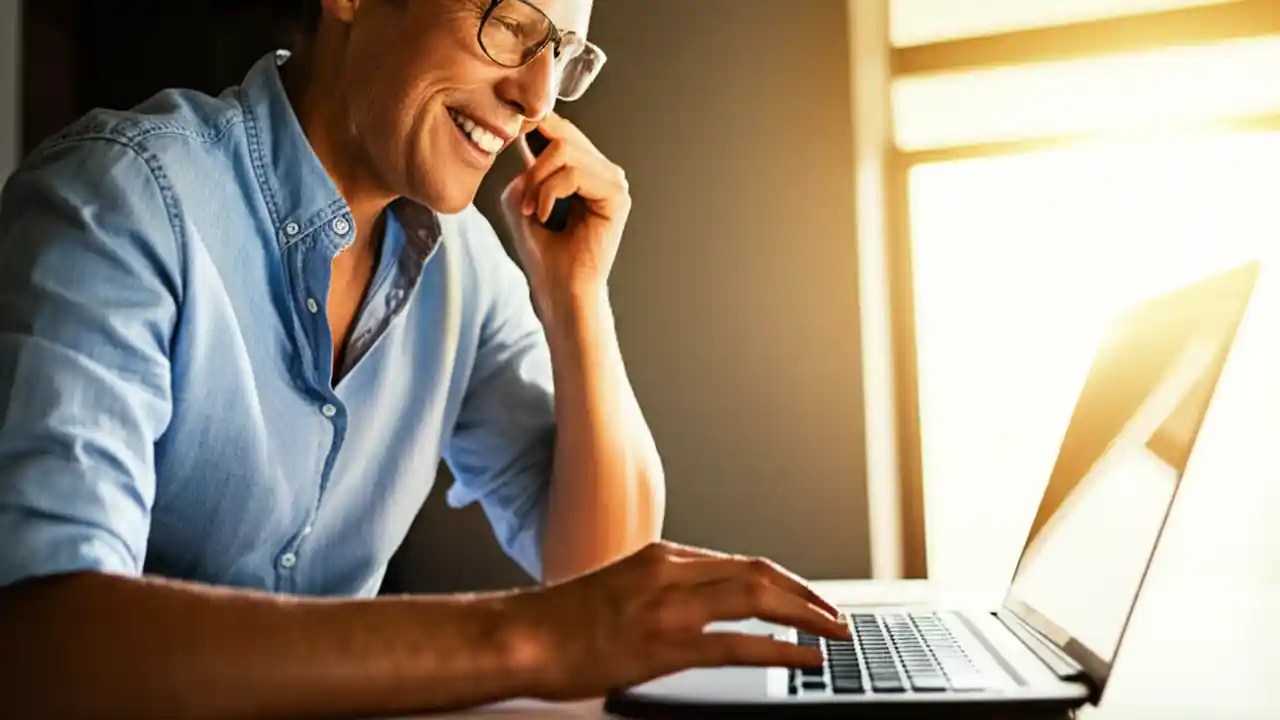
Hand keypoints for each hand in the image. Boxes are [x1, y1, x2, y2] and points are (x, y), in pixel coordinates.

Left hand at [500, 113, 629, 317]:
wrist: (560, 289)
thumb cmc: (544, 253)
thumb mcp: (521, 199)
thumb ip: (525, 167)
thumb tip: (526, 137)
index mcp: (586, 169)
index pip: (561, 128)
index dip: (533, 127)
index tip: (509, 143)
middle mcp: (604, 171)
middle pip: (562, 134)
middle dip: (532, 165)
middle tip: (524, 200)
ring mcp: (614, 181)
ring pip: (565, 151)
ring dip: (538, 181)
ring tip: (533, 210)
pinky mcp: (616, 196)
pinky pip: (572, 173)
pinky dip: (549, 193)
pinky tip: (544, 215)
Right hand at [510, 540, 850, 700]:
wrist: (522, 636)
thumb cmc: (562, 621)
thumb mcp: (620, 586)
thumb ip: (661, 588)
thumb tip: (697, 604)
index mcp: (662, 557)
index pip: (739, 563)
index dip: (782, 581)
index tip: (806, 598)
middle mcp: (671, 571)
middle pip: (759, 572)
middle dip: (806, 593)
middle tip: (837, 615)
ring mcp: (670, 607)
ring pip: (758, 598)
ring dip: (806, 614)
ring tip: (834, 633)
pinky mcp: (666, 645)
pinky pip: (738, 645)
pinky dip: (781, 648)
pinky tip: (804, 656)